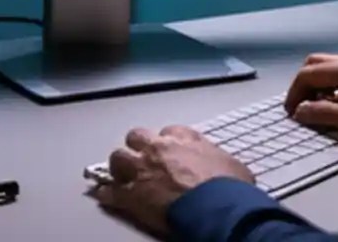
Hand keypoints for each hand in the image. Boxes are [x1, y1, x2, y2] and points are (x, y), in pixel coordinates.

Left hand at [94, 125, 254, 236]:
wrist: (216, 206)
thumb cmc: (229, 188)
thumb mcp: (232, 165)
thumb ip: (218, 160)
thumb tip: (224, 169)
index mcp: (184, 138)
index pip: (168, 131)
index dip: (166, 141)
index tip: (167, 149)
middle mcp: (159, 148)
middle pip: (136, 137)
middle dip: (137, 146)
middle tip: (139, 157)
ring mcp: (142, 170)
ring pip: (117, 158)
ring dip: (119, 167)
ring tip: (120, 175)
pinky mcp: (132, 195)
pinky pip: (111, 192)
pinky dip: (108, 195)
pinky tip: (105, 196)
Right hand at [284, 53, 337, 145]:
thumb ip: (323, 114)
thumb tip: (300, 111)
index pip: (306, 74)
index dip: (294, 94)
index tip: (292, 112)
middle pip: (316, 64)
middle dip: (303, 84)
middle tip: (302, 107)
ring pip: (331, 68)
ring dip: (319, 86)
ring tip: (322, 109)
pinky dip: (334, 87)